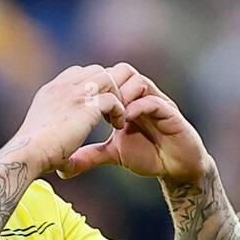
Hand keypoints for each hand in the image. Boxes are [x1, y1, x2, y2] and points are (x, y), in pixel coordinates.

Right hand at [11, 65, 127, 175]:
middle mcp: (63, 87)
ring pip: (108, 79)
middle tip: (110, 112)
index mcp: (51, 90)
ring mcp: (74, 94)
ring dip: (117, 97)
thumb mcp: (42, 135)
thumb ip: (54, 135)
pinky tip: (117, 126)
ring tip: (115, 118)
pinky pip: (113, 99)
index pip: (79, 72)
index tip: (97, 108)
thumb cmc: (33, 152)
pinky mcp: (86, 107)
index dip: (93, 86)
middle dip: (109, 88)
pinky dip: (120, 111)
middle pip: (97, 70)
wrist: (28, 153)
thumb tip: (62, 161)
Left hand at [58, 64, 210, 183]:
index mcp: (128, 100)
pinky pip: (154, 101)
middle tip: (95, 106)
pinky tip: (125, 121)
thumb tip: (62, 167)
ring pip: (138, 81)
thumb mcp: (113, 154)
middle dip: (107, 86)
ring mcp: (157, 102)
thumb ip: (90, 155)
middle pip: (122, 71)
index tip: (81, 104)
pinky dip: (138, 107)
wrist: (177, 168)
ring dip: (122, 95)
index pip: (108, 78)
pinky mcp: (171, 113)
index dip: (94, 87)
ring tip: (110, 115)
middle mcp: (142, 96)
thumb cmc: (148, 156)